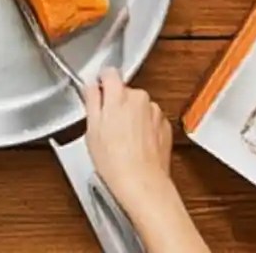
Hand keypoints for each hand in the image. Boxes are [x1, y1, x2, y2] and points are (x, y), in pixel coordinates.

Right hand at [84, 67, 172, 202]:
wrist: (142, 183)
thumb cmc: (116, 162)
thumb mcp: (92, 129)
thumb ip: (91, 101)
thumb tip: (91, 88)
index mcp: (119, 95)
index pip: (109, 73)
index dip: (100, 83)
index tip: (97, 92)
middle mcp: (140, 99)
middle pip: (124, 91)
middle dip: (115, 104)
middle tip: (105, 126)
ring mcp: (154, 112)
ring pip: (138, 106)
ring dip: (130, 117)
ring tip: (121, 140)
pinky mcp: (164, 125)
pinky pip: (149, 119)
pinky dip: (143, 128)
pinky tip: (133, 146)